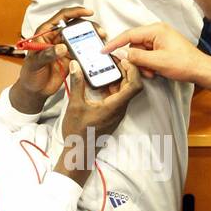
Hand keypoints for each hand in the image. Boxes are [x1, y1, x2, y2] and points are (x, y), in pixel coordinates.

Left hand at [13, 6, 93, 109]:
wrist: (35, 90)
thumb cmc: (30, 74)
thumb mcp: (35, 63)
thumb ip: (47, 54)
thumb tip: (62, 47)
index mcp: (46, 33)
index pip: (62, 17)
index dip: (75, 12)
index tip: (88, 13)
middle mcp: (57, 38)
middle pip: (75, 25)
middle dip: (88, 26)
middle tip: (99, 31)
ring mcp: (65, 48)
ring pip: (81, 38)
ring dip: (92, 37)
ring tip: (101, 40)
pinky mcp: (72, 58)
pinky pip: (83, 52)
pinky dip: (91, 51)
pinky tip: (98, 52)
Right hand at [55, 58, 142, 186]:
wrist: (79, 152)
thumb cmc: (78, 132)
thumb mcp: (75, 105)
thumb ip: (77, 83)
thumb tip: (76, 65)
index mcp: (115, 106)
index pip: (135, 85)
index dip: (133, 69)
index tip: (123, 59)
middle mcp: (120, 109)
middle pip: (132, 86)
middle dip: (127, 70)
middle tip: (115, 59)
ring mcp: (117, 112)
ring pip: (125, 91)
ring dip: (120, 78)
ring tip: (108, 66)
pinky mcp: (112, 114)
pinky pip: (118, 97)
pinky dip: (113, 86)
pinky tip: (101, 81)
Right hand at [103, 21, 210, 92]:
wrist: (200, 70)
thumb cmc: (184, 63)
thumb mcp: (157, 62)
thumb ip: (136, 57)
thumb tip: (120, 53)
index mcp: (155, 30)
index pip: (129, 35)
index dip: (115, 43)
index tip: (104, 50)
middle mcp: (156, 32)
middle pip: (134, 44)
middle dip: (135, 59)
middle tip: (141, 70)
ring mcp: (160, 39)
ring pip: (140, 52)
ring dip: (142, 64)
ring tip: (152, 72)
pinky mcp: (162, 47)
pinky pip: (147, 55)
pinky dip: (148, 64)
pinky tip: (155, 71)